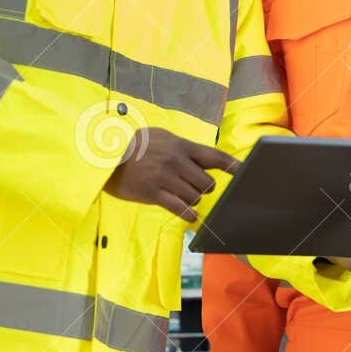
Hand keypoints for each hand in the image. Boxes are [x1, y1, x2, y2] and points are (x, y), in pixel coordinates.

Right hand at [103, 127, 240, 221]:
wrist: (106, 156)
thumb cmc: (134, 145)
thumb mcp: (160, 136)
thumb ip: (182, 147)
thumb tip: (203, 157)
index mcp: (181, 146)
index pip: (214, 156)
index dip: (233, 166)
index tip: (244, 172)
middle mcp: (176, 161)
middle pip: (206, 183)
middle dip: (203, 188)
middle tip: (191, 185)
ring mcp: (165, 178)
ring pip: (194, 196)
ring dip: (192, 199)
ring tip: (179, 194)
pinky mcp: (154, 193)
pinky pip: (180, 208)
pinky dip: (188, 213)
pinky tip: (191, 215)